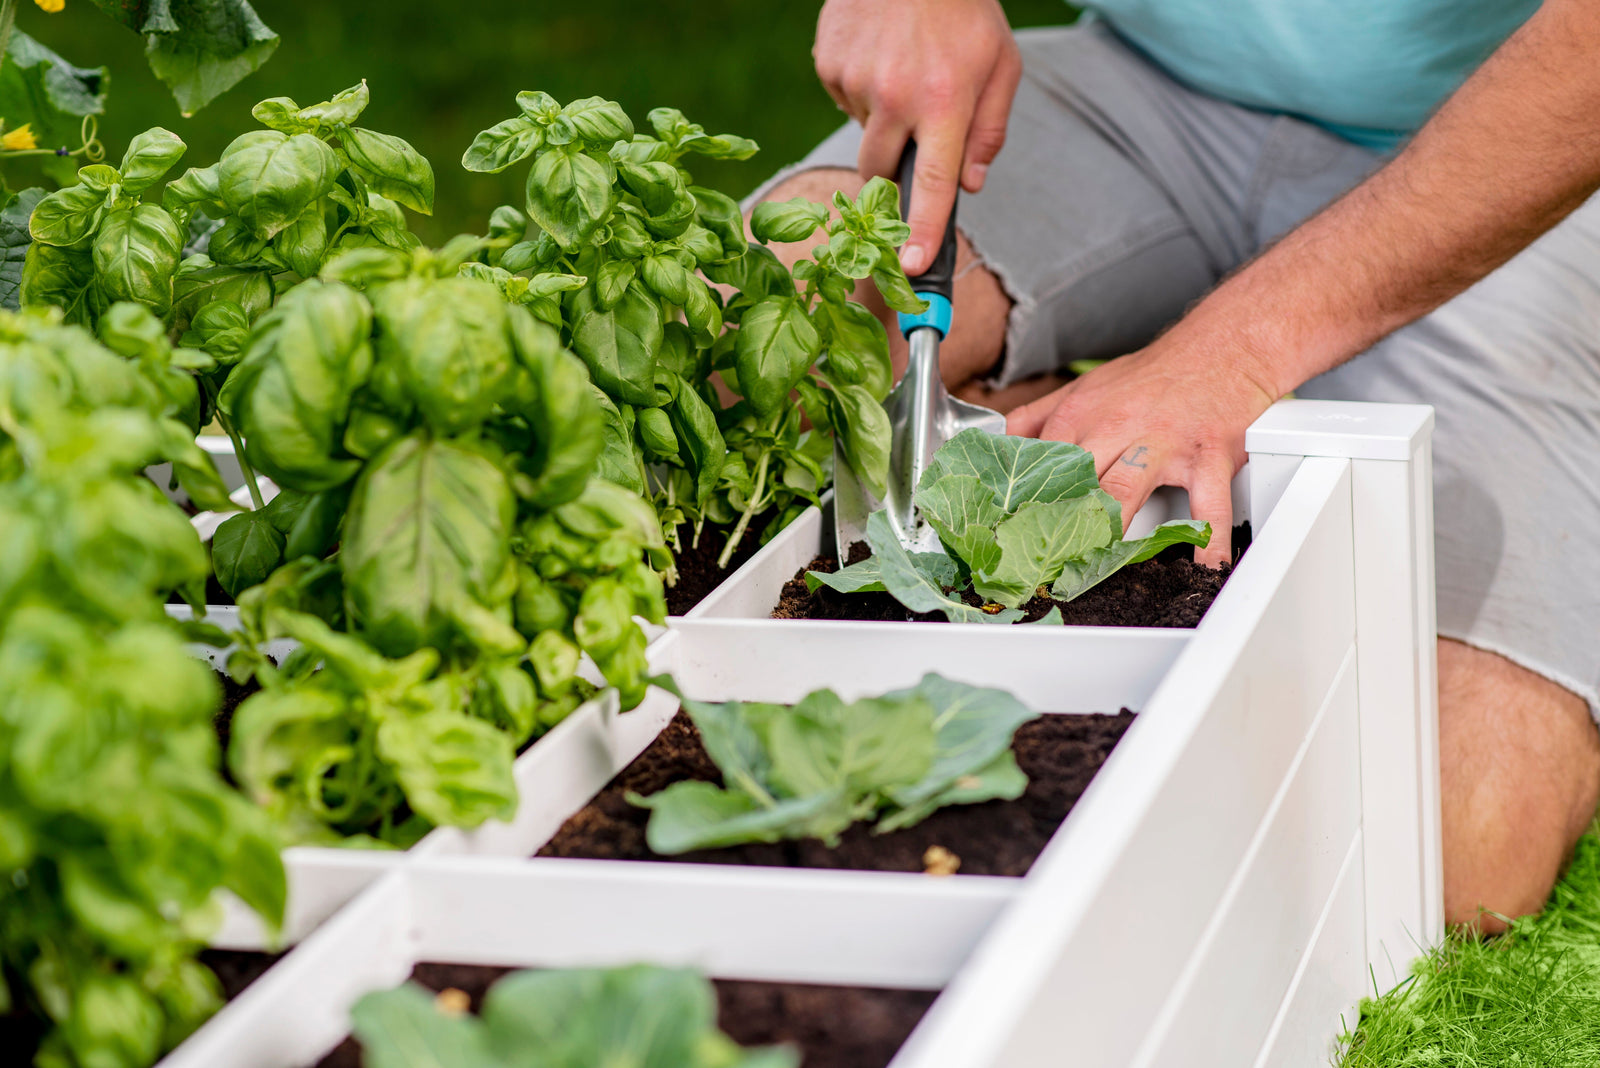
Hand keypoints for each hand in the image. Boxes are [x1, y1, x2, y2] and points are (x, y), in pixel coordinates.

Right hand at [813, 0, 1020, 274]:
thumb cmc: (964, 6)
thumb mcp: (1001, 63)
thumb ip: (989, 130)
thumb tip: (970, 185)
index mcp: (944, 101)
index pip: (930, 185)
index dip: (921, 231)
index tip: (911, 267)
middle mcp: (895, 96)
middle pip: (879, 171)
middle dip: (892, 171)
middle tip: (911, 137)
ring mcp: (854, 80)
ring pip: (863, 130)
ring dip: (882, 117)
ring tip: (903, 67)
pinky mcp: (828, 64)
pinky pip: (844, 98)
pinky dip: (862, 87)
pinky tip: (880, 52)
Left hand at [1007, 340, 1279, 567]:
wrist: (1219, 350)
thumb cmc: (1149, 377)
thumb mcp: (1085, 387)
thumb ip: (1038, 417)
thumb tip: (998, 445)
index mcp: (1080, 414)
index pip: (1038, 466)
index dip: (1023, 505)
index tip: (1012, 539)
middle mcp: (1116, 426)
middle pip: (1074, 481)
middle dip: (1057, 524)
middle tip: (1045, 566)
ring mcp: (1163, 442)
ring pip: (1125, 491)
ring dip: (1108, 530)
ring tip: (1096, 566)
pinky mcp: (1207, 455)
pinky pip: (1208, 505)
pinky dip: (1209, 540)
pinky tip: (1203, 567)